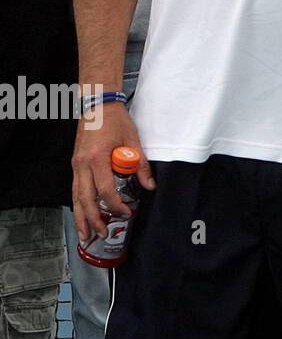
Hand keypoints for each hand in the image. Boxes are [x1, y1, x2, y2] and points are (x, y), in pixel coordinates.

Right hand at [71, 101, 154, 241]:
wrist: (98, 104)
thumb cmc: (116, 121)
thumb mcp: (133, 140)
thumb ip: (140, 165)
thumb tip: (150, 186)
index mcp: (97, 158)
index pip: (105, 190)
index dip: (115, 205)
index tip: (126, 212)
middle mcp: (82, 164)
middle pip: (85, 199)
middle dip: (93, 219)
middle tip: (102, 234)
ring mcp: (76, 165)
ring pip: (75, 197)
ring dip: (81, 217)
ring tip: (86, 234)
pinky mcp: (75, 165)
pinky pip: (75, 189)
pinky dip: (78, 204)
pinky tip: (82, 215)